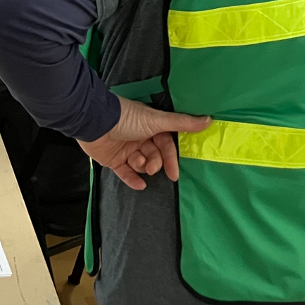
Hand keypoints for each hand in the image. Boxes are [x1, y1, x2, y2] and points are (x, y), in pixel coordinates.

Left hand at [78, 97, 210, 190]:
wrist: (95, 122)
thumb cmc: (128, 118)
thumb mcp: (157, 120)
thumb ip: (182, 123)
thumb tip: (209, 120)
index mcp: (149, 127)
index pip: (165, 145)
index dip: (170, 158)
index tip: (175, 173)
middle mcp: (138, 137)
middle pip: (154, 156)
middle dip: (155, 163)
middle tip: (153, 167)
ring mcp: (125, 149)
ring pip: (140, 164)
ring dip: (142, 166)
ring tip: (136, 161)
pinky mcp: (112, 159)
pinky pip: (125, 173)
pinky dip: (132, 179)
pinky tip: (139, 185)